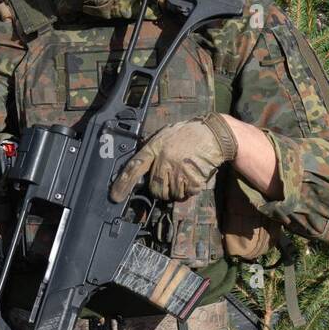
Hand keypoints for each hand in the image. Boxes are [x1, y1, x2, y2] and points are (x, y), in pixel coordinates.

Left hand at [108, 113, 237, 203]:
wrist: (213, 133)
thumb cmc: (189, 135)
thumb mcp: (166, 136)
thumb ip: (154, 152)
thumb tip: (143, 170)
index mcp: (155, 147)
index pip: (134, 167)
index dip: (123, 183)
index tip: (115, 196)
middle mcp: (164, 159)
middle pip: (155, 189)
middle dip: (162, 189)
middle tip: (173, 177)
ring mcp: (177, 170)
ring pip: (171, 194)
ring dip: (178, 189)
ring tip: (186, 172)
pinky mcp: (191, 178)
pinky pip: (187, 193)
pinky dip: (191, 189)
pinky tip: (194, 174)